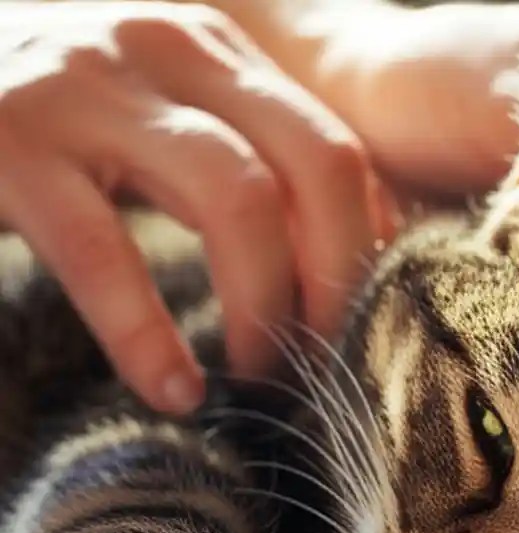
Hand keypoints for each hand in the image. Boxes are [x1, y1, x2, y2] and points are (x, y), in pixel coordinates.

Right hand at [0, 2, 390, 413]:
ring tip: (260, 376)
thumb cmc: (53, 109)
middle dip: (337, 278)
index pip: (337, 149)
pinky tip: (174, 390)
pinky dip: (147, 338)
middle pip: (316, 167)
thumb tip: (375, 235)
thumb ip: (253, 151)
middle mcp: (167, 50)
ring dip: (265, 306)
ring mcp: (87, 91)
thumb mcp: (164, 108)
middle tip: (325, 360)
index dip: (365, 247)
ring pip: (238, 202)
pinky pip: (102, 256)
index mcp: (216, 50)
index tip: (361, 320)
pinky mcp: (9, 146)